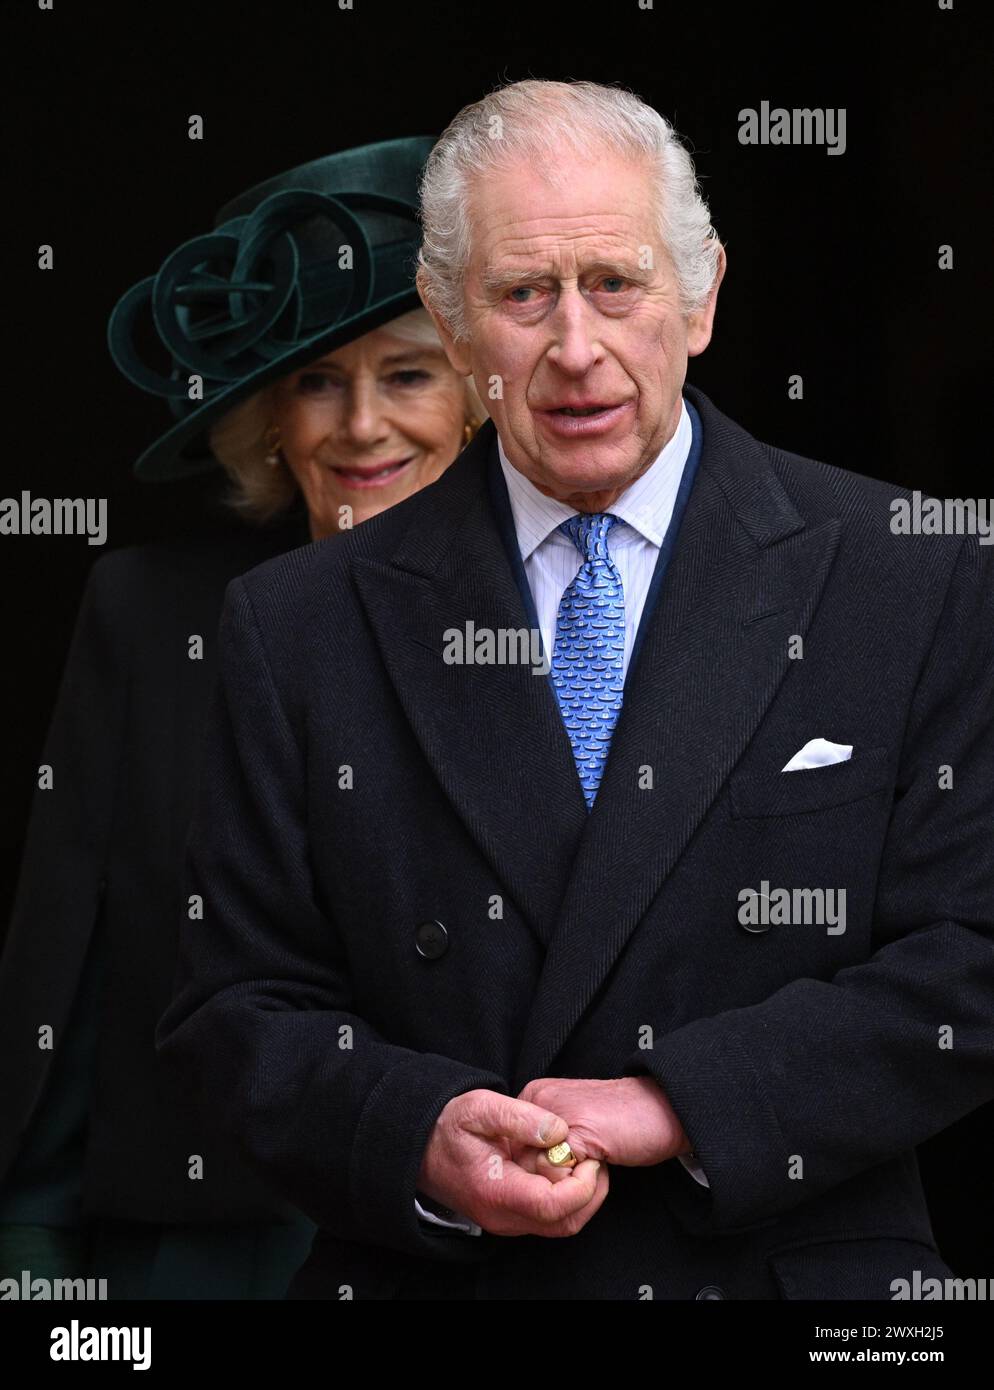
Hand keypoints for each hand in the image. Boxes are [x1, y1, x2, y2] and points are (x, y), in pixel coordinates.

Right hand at [417, 1088, 609, 1236]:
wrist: (419, 1146)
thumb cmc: (448, 1125)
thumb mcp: (480, 1107)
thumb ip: (521, 1117)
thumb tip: (559, 1132)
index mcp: (496, 1192)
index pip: (554, 1206)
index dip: (582, 1185)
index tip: (589, 1156)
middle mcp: (503, 1217)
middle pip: (565, 1223)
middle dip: (590, 1193)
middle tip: (593, 1157)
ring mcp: (506, 1221)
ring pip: (561, 1225)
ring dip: (582, 1196)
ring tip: (582, 1159)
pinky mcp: (510, 1216)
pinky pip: (549, 1218)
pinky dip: (568, 1197)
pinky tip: (565, 1167)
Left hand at [511, 1076, 690, 1180]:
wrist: (665, 1108)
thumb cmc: (624, 1121)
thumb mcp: (574, 1126)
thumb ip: (547, 1142)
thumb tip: (525, 1174)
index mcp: (536, 1096)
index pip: (513, 1149)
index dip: (538, 1168)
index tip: (568, 1161)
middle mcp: (538, 1099)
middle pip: (520, 1162)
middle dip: (548, 1177)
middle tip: (584, 1163)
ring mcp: (554, 1114)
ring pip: (536, 1172)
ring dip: (565, 1181)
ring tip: (593, 1161)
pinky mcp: (574, 1133)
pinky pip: (557, 1176)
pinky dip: (580, 1182)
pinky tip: (601, 1164)